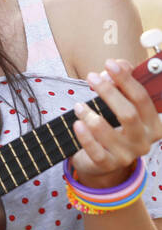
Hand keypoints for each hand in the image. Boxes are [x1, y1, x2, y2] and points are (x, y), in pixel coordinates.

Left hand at [69, 58, 161, 188]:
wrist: (100, 161)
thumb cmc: (112, 127)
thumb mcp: (118, 106)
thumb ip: (121, 84)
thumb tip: (117, 65)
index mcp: (153, 124)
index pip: (142, 99)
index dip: (126, 80)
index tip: (110, 64)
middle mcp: (144, 141)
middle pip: (128, 114)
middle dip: (109, 93)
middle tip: (91, 78)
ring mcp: (127, 155)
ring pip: (110, 131)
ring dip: (91, 115)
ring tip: (78, 105)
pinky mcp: (108, 165)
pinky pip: (95, 150)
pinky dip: (85, 135)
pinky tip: (77, 123)